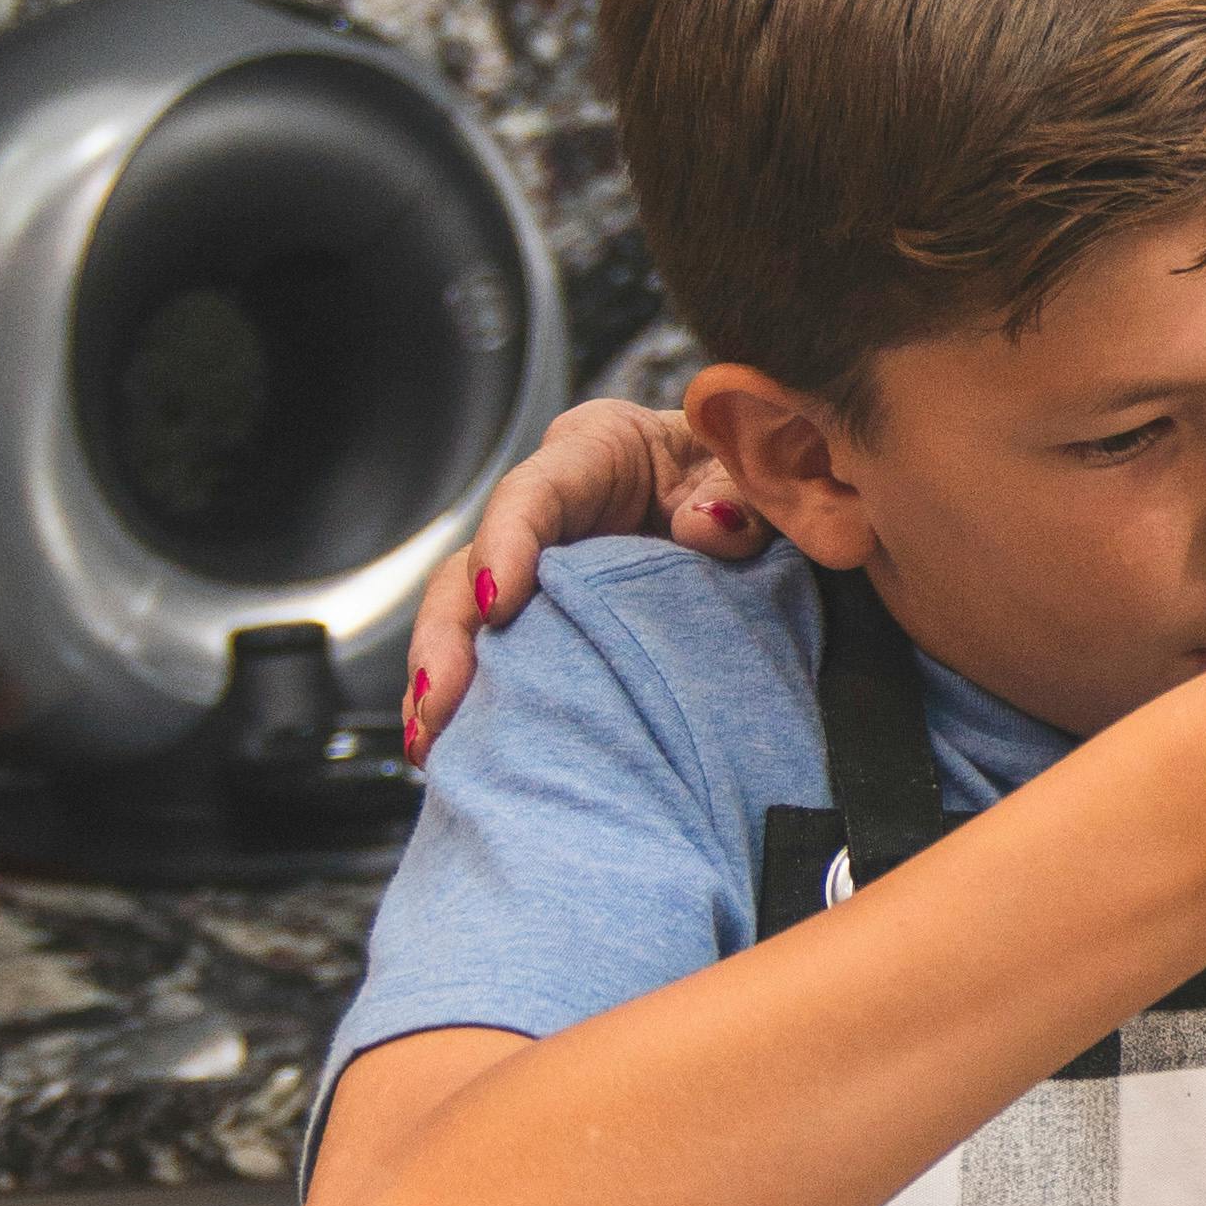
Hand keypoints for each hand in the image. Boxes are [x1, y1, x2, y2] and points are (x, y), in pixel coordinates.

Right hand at [401, 393, 755, 748]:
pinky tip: (456, 752)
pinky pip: (504, 663)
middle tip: (438, 701)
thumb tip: (705, 527)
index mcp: (600, 452)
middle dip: (448, 637)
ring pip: (470, 624)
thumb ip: (746, 493)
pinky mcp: (553, 626)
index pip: (534, 493)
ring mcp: (545, 574)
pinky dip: (480, 708)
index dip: (506, 544)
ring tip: (433, 745)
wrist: (771, 502)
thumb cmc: (759, 472)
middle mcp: (556, 512)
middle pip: (474, 569)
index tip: (497, 604)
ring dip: (445, 685)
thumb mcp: (765, 471)